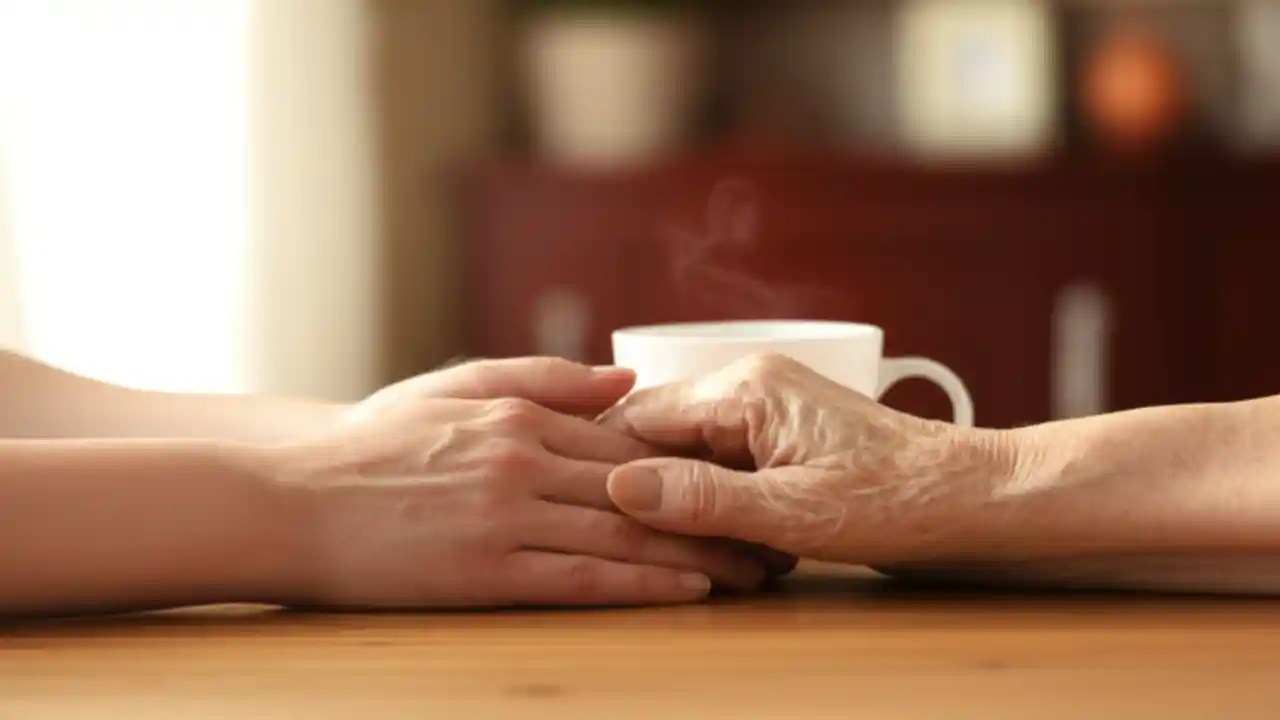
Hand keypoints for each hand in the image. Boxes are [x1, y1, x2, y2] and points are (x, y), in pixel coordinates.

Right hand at [350, 356, 794, 578]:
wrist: (290, 496)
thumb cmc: (372, 443)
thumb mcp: (453, 387)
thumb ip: (542, 378)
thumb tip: (627, 381)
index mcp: (518, 414)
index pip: (630, 439)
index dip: (697, 460)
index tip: (751, 474)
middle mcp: (521, 459)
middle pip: (643, 488)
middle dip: (717, 509)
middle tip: (778, 528)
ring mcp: (503, 516)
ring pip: (623, 534)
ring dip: (697, 553)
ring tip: (755, 568)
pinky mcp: (483, 571)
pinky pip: (579, 579)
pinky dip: (639, 584)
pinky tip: (687, 589)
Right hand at [599, 353, 1018, 565]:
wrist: (975, 497)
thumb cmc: (900, 501)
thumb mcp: (794, 513)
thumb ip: (703, 499)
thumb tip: (620, 486)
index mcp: (746, 390)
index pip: (637, 416)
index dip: (608, 465)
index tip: (594, 513)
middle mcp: (752, 386)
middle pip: (662, 435)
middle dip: (659, 494)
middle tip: (665, 546)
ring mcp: (770, 408)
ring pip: (695, 456)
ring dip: (698, 506)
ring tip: (729, 551)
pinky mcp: (786, 435)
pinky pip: (730, 465)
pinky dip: (730, 505)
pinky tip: (754, 544)